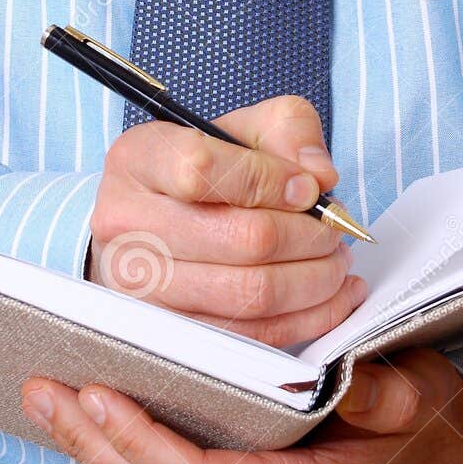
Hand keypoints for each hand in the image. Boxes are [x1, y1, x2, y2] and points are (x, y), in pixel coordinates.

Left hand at [21, 348, 462, 463]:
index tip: (100, 394)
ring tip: (47, 400)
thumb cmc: (426, 418)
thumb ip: (379, 393)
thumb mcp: (415, 396)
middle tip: (45, 389)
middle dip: (95, 444)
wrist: (445, 449)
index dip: (142, 442)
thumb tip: (346, 375)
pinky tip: (91, 419)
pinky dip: (123, 453)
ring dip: (96, 450)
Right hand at [88, 95, 366, 345]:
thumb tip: (320, 177)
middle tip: (336, 232)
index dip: (270, 180)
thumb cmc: (206, 174)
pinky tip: (332, 297)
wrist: (154, 228)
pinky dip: (308, 318)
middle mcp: (126, 223)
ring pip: (250, 293)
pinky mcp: (170, 331)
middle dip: (310, 236)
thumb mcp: (243, 129)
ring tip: (336, 262)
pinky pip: (252, 335)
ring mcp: (140, 286)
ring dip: (315, 280)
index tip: (308, 188)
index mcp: (139, 159)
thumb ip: (288, 129)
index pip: (202, 170)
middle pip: (241, 238)